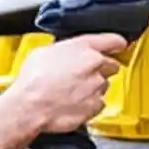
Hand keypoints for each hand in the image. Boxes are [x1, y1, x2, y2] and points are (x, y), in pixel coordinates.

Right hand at [0, 34, 126, 134]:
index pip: (112, 41)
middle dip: (100, 69)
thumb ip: (64, 50)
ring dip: (92, 88)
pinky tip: (72, 103)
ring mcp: (97, 87)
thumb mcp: (44, 52)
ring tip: (71, 91)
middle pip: (111, 65)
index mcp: (83, 48)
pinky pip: (97, 104)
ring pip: (103, 86)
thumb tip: (65, 52)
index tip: (119, 46)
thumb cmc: (32, 80)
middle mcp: (95, 66)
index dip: (116, 44)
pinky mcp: (95, 107)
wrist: (30, 106)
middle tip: (82, 74)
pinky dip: (88, 104)